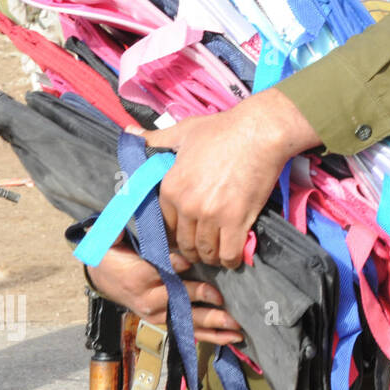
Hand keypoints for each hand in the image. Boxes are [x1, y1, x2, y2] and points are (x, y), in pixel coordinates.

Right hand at [87, 245, 243, 344]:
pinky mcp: (164, 320)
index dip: (175, 266)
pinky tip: (229, 337)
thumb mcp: (113, 243)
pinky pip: (188, 330)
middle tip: (226, 308)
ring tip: (236, 331)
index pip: (160, 271)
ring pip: (187, 321)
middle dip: (204, 307)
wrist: (103, 277)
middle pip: (179, 303)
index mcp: (139, 277)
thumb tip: (123, 233)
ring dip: (213, 327)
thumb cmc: (116, 256)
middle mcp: (149, 299)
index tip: (188, 263)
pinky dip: (210, 335)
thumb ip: (120, 238)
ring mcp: (157, 313)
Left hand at [138, 88, 318, 268]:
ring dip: (211, 256)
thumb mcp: (183, 131)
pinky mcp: (237, 220)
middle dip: (192, 249)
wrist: (260, 131)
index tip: (185, 235)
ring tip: (217, 253)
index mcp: (171, 187)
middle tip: (202, 248)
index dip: (174, 235)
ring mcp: (212, 215)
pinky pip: (228, 253)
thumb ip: (155, 139)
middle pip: (184, 243)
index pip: (164, 227)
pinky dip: (230, 259)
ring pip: (205, 252)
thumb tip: (129, 131)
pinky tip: (232, 256)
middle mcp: (187, 206)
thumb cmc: (222, 129)